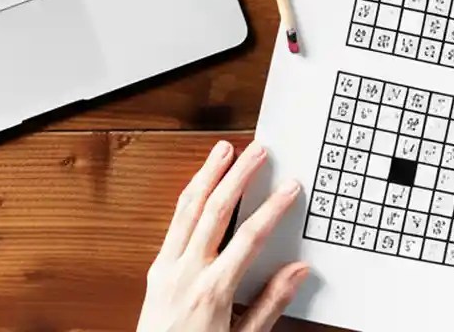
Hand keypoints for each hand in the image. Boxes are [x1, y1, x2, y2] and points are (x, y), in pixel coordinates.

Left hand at [138, 140, 308, 331]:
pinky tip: (199, 183)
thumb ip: (270, 304)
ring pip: (187, 208)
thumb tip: (297, 272)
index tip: (289, 187)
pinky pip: (174, 223)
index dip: (272, 209)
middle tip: (257, 150)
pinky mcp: (156, 269)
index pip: (249, 238)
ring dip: (207, 174)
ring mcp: (166, 267)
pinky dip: (189, 197)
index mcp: (212, 291)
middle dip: (238, 176)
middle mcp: (185, 273)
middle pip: (215, 211)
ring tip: (223, 150)